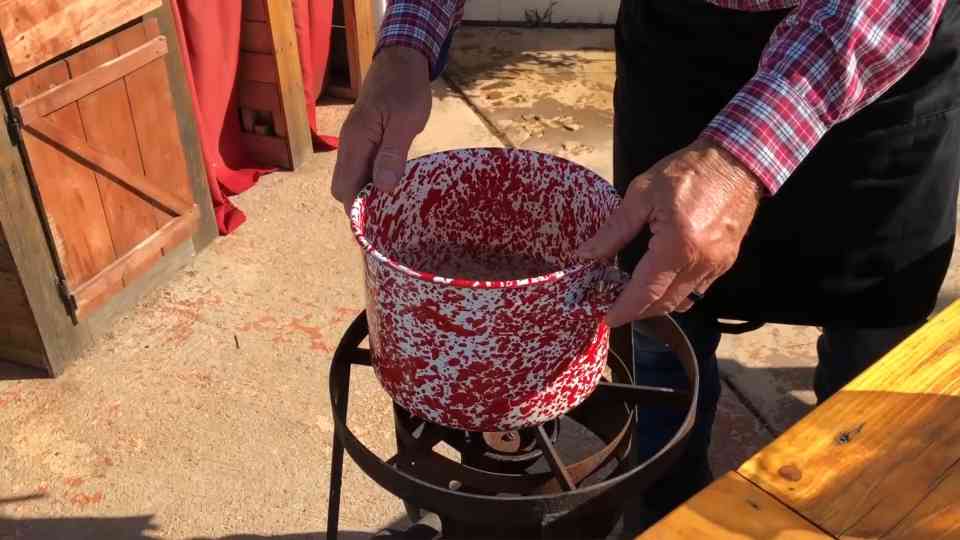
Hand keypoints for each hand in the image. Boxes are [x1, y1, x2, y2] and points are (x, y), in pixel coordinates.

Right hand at [331, 47, 431, 211]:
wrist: (401, 59)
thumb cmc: (405, 88)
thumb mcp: (404, 121)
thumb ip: (392, 154)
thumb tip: (381, 188)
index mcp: (355, 144)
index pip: (345, 190)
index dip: (357, 212)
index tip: (377, 230)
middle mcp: (350, 147)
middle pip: (345, 189)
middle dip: (362, 208)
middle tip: (390, 223)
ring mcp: (357, 143)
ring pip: (355, 180)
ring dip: (370, 196)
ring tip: (395, 212)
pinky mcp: (367, 140)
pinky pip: (365, 169)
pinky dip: (375, 182)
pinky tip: (395, 188)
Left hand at [577, 138, 762, 326]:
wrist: (737, 161)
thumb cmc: (689, 171)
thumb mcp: (642, 193)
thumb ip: (615, 229)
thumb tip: (586, 254)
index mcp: (677, 246)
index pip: (646, 292)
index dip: (624, 309)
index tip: (606, 318)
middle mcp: (700, 263)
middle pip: (664, 304)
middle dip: (638, 312)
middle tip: (614, 307)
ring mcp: (717, 265)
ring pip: (683, 301)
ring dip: (657, 305)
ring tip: (634, 297)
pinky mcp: (726, 262)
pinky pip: (699, 290)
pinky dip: (677, 294)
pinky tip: (661, 283)